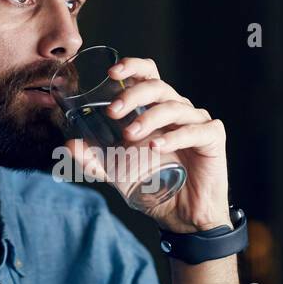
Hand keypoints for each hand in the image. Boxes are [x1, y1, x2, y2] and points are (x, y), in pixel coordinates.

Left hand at [64, 57, 231, 233]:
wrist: (182, 216)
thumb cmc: (155, 187)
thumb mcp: (116, 173)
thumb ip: (93, 159)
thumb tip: (69, 145)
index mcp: (156, 108)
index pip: (147, 75)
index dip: (132, 67)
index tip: (111, 73)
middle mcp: (177, 109)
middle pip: (158, 86)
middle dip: (133, 95)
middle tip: (113, 112)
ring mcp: (197, 121)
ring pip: (174, 107)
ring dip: (149, 118)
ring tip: (130, 136)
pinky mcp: (213, 138)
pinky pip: (195, 130)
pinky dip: (175, 137)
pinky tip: (156, 146)